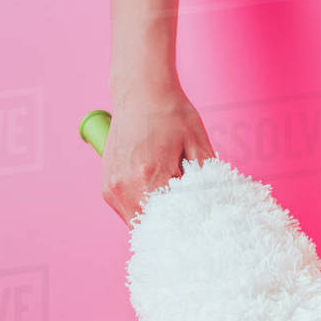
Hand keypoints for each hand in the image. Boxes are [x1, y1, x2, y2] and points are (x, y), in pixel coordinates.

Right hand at [102, 81, 213, 223]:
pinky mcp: (107, 186)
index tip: (197, 228)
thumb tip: (212, 210)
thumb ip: (206, 182)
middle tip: (189, 213)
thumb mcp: (199, 146)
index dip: (184, 230)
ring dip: (156, 217)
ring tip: (171, 194)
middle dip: (171, 225)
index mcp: (148, 177)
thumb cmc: (171, 113)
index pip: (168, 225)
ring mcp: (112, 188)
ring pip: (138, 222)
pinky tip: (156, 189)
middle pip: (151, 229)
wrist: (141, 89)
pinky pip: (128, 210)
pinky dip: (144, 207)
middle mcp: (124, 186)